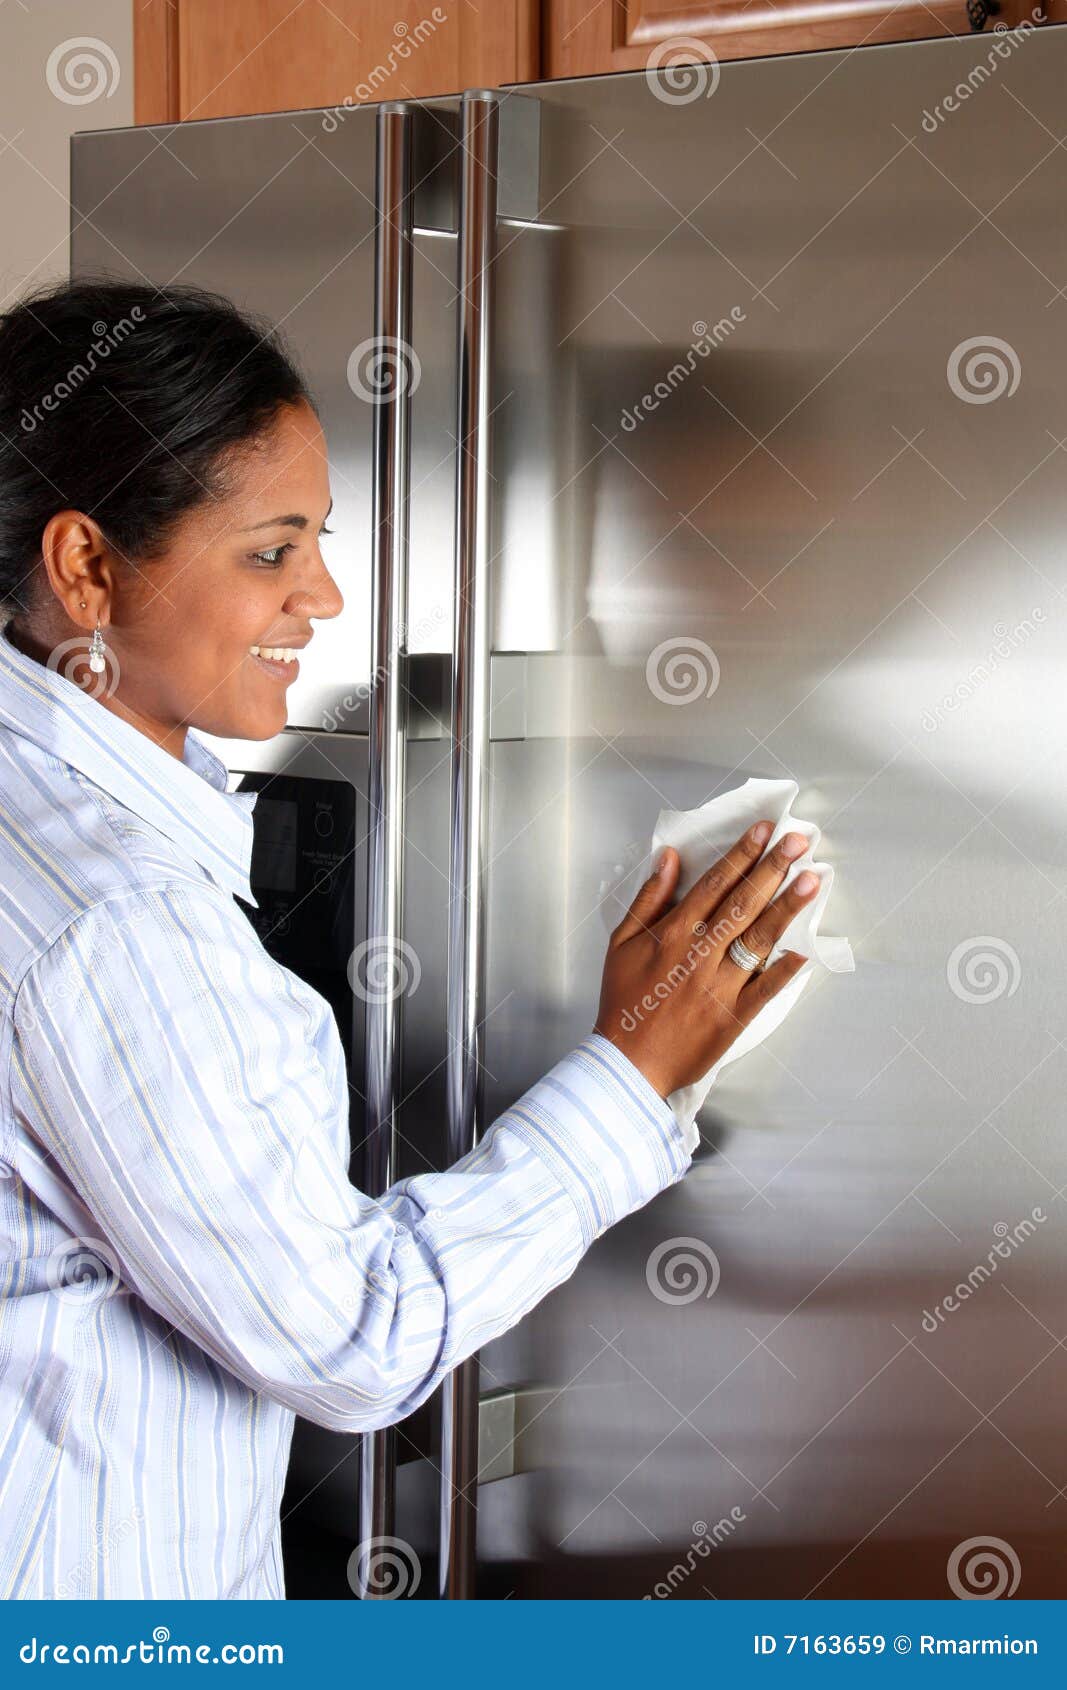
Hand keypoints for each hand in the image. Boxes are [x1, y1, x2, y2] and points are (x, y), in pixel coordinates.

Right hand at [594, 820, 819, 1097]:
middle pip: (742, 903)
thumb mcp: (622, 943)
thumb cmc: (623, 1001)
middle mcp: (699, 955)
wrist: (628, 1062)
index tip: (764, 831)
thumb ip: (648, 899)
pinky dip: (787, 968)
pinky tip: (807, 947)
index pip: (713, 885)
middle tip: (799, 842)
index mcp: (672, 934)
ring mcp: (720, 986)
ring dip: (787, 907)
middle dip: (772, 869)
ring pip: (759, 939)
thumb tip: (669, 858)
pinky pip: (767, 988)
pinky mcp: (734, 1016)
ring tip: (811, 880)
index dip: (741, 855)